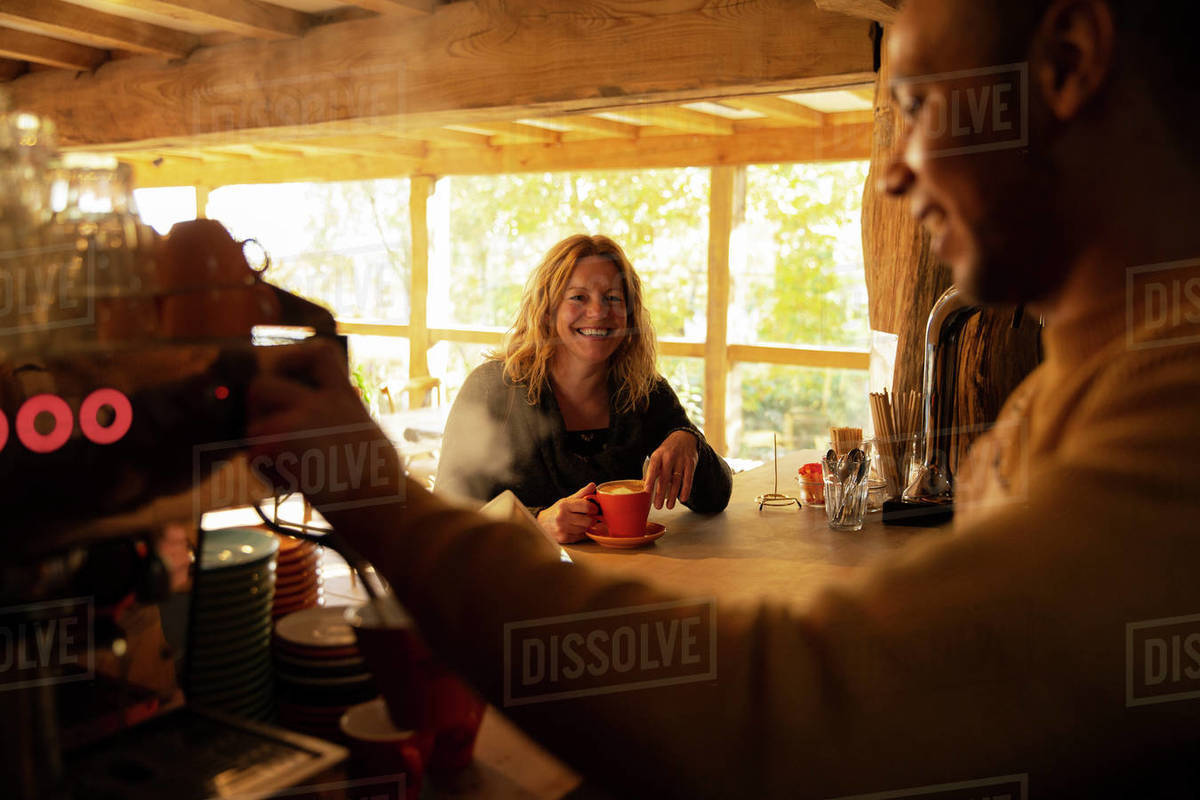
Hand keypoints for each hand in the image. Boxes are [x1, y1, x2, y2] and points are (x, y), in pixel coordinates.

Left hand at [245, 339, 402, 512]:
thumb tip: (334, 418)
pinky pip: (253, 457)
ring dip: (261, 448)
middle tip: (272, 433)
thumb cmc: (383, 479)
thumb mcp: (368, 431)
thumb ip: (343, 417)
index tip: (288, 376)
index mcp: (343, 397)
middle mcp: (320, 402)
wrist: (380, 501)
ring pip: (252, 425)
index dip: (293, 360)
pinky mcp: (282, 446)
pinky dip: (266, 474)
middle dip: (258, 411)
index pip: (317, 352)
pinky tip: (289, 485)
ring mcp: (299, 421)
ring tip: (285, 467)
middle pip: (262, 386)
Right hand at [537, 483, 598, 543]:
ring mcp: (562, 529)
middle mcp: (562, 517)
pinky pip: (580, 536)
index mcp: (564, 505)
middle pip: (588, 520)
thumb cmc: (557, 511)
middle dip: (591, 519)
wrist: (541, 523)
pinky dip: (581, 533)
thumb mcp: (567, 500)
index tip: (594, 509)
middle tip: (589, 517)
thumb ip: (582, 493)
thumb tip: (593, 485)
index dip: (594, 508)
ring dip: (586, 526)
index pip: (587, 506)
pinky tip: (576, 529)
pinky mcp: (563, 538)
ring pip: (585, 529)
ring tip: (580, 523)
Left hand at [644, 430, 698, 508]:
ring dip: (672, 495)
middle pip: (665, 478)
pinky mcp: (690, 464)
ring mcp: (681, 461)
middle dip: (660, 493)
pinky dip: (685, 490)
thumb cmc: (668, 450)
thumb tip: (643, 486)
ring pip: (676, 481)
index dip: (650, 480)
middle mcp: (669, 457)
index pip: (653, 468)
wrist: (685, 437)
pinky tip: (682, 498)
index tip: (647, 491)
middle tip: (657, 506)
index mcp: (658, 455)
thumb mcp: (657, 456)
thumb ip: (652, 470)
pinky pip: (688, 479)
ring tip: (668, 506)